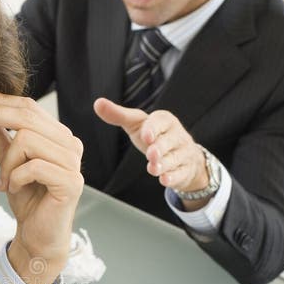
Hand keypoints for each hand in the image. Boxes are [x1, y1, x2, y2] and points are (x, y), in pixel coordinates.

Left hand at [0, 91, 83, 283]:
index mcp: (58, 136)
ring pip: (28, 140)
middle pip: (28, 117)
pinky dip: (16, 177)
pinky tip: (13, 189)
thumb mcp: (7, 163)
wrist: (38, 236)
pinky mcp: (71, 182)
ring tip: (4, 181)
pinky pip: (33, 166)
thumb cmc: (28, 200)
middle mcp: (71, 145)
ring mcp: (73, 163)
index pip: (29, 108)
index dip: (1, 101)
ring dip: (7, 162)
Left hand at [94, 98, 211, 206]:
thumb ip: (118, 115)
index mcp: (164, 121)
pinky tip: (164, 179)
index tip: (145, 136)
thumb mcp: (137, 125)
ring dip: (164, 164)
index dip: (153, 128)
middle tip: (151, 154)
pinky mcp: (185, 170)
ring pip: (174, 159)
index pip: (160, 121)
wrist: (181, 156)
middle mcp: (177, 135)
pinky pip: (181, 174)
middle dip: (159, 148)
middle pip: (168, 141)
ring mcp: (183, 153)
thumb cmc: (154, 137)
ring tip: (153, 169)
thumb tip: (97, 103)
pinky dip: (173, 177)